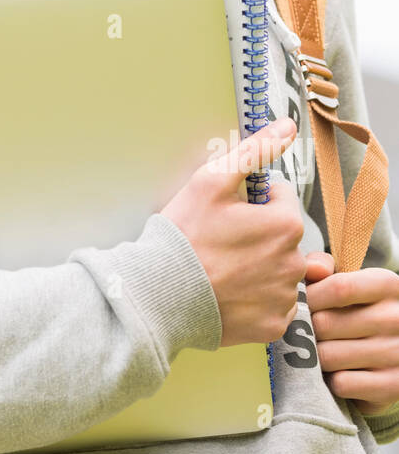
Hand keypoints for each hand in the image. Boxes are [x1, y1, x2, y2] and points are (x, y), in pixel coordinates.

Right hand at [160, 119, 305, 347]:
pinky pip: (274, 305)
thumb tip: (287, 127)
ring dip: (260, 266)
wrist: (159, 294)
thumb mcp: (211, 181)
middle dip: (260, 234)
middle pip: (282, 237)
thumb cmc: (183, 236)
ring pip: (279, 271)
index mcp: (285, 224)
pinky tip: (230, 293)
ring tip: (223, 269)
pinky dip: (257, 299)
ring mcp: (285, 297)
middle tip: (221, 242)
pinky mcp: (274, 326)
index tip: (227, 213)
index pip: (280, 198)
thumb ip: (254, 150)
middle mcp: (295, 262)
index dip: (252, 200)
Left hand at [305, 252, 398, 416]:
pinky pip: (341, 383)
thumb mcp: (350, 279)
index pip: (338, 288)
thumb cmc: (361, 308)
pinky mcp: (393, 385)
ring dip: (315, 357)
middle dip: (306, 329)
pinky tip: (338, 370)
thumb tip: (313, 270)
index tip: (300, 304)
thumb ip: (323, 265)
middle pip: (325, 324)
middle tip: (305, 331)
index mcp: (387, 285)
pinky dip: (331, 380)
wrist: (396, 347)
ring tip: (320, 350)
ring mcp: (397, 353)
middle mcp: (397, 318)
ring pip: (328, 356)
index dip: (310, 297)